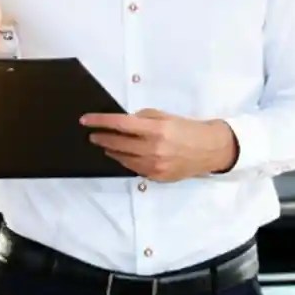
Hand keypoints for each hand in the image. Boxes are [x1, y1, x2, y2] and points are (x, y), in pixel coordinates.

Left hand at [81, 109, 237, 181]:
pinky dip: (125, 161)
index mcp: (156, 129)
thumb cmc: (187, 129)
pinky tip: (121, 156)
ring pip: (123, 159)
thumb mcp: (166, 116)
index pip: (121, 124)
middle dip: (102, 138)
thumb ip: (143, 118)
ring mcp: (155, 165)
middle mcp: (154, 148)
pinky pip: (134, 169)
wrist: (209, 149)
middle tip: (93, 135)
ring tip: (105, 145)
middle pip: (118, 143)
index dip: (100, 121)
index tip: (86, 120)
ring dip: (111, 151)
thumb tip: (123, 122)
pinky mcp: (157, 177)